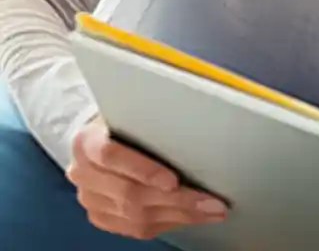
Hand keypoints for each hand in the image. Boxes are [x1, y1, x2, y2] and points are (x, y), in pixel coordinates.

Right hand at [67, 115, 228, 239]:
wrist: (103, 138)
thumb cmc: (127, 122)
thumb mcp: (134, 112)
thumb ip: (152, 120)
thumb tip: (196, 125)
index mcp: (87, 141)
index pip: (111, 157)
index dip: (144, 171)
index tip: (173, 181)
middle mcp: (83, 173)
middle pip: (129, 193)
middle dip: (176, 200)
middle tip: (211, 200)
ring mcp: (90, 198)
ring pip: (135, 216)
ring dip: (180, 214)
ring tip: (212, 209)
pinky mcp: (101, 216)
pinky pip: (137, 228)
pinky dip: (171, 222)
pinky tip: (195, 216)